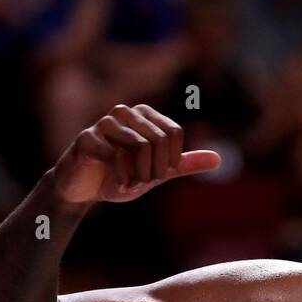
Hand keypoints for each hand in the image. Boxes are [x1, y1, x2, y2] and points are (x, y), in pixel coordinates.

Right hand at [51, 104, 219, 205]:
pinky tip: (119, 185)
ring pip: (141, 146)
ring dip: (141, 175)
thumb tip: (218, 158)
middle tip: (144, 181)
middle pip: (159, 140)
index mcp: (143, 115)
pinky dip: (125, 179)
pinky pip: (118, 158)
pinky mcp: (87, 139)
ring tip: (132, 183)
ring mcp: (104, 123)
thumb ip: (184, 164)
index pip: (174, 133)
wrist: (83, 189)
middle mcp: (124, 112)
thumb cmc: (120, 176)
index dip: (172, 161)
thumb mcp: (156, 172)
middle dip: (156, 170)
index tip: (158, 174)